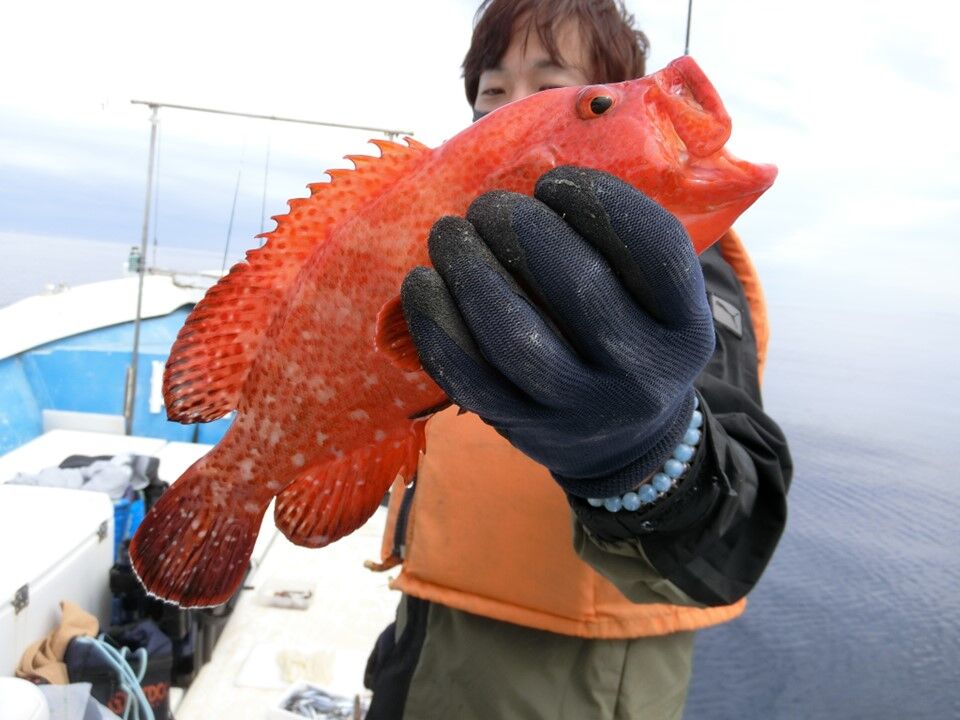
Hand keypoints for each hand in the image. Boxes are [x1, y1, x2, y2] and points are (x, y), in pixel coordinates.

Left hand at [400, 166, 714, 497]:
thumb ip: (626, 244)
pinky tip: (422, 284)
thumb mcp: (659, 302)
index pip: (653, 250)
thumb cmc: (631, 340)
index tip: (554, 181)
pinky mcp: (524, 428)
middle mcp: (641, 373)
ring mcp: (580, 408)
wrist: (624, 442)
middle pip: (576, 285)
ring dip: (470, 270)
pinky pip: (468, 375)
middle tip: (489, 206)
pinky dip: (435, 323)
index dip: (599, 200)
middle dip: (520, 227)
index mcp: (685, 328)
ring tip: (449, 234)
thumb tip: (552, 148)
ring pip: (514, 335)